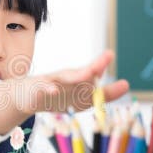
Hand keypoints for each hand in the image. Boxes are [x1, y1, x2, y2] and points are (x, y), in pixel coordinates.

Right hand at [14, 49, 128, 113]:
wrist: (25, 96)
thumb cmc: (57, 95)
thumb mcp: (82, 97)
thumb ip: (103, 93)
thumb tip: (126, 85)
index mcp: (77, 79)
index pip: (92, 72)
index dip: (101, 64)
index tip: (110, 54)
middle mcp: (66, 77)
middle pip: (81, 72)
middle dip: (95, 65)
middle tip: (107, 56)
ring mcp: (51, 82)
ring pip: (64, 78)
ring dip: (77, 75)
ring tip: (89, 73)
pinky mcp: (37, 90)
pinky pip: (43, 89)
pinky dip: (48, 89)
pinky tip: (54, 91)